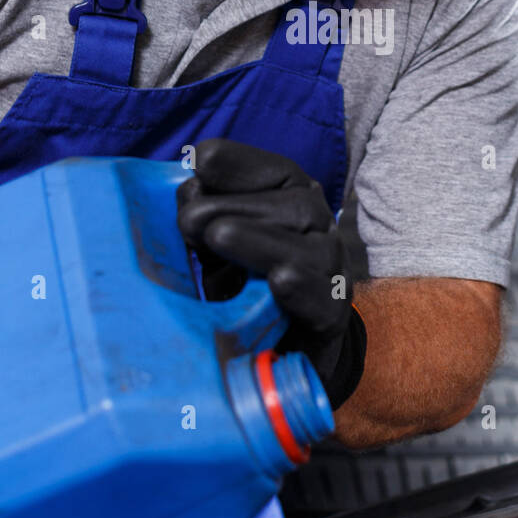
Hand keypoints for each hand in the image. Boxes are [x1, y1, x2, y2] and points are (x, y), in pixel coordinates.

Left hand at [175, 138, 366, 408]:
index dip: (240, 163)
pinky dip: (299, 285)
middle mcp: (319, 231)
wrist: (286, 357)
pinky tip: (279, 280)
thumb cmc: (244, 290)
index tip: (200, 160)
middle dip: (233, 206)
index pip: (276, 172)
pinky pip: (319, 294)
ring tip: (217, 237)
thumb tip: (186, 194)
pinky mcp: (331, 315)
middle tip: (187, 223)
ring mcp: (330, 272)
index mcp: (293, 204)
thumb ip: (206, 218)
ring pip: (305, 245)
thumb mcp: (219, 248)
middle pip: (292, 205)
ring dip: (257, 239)